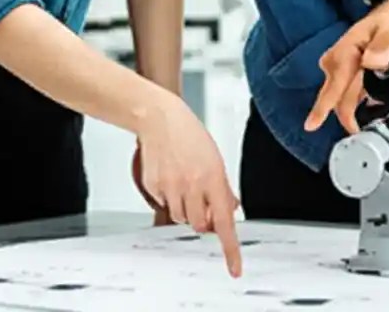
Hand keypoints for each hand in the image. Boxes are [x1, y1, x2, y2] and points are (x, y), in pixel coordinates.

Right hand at [136, 94, 242, 276]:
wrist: (160, 119)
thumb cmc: (190, 136)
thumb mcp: (216, 160)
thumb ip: (222, 189)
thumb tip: (228, 212)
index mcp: (213, 178)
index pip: (225, 222)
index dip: (230, 248)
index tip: (235, 268)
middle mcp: (192, 185)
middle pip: (200, 225)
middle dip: (203, 217)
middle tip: (202, 199)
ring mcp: (171, 187)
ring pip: (181, 218)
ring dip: (185, 209)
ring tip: (184, 183)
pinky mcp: (154, 187)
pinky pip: (164, 206)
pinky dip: (168, 198)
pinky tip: (170, 177)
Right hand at [307, 6, 388, 133]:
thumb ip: (384, 46)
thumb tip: (370, 62)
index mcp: (345, 51)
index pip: (335, 83)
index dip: (324, 106)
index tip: (312, 125)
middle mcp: (337, 61)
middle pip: (337, 96)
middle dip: (347, 116)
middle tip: (360, 133)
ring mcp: (341, 70)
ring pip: (342, 98)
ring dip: (352, 112)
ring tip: (365, 126)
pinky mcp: (348, 76)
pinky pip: (348, 95)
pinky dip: (356, 106)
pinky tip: (369, 111)